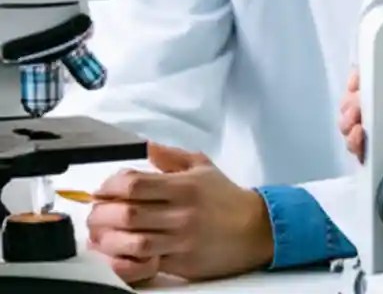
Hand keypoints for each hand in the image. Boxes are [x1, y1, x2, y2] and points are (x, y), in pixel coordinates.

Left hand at [86, 142, 272, 283]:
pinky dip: (123, 262)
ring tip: (100, 236)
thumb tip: (145, 146)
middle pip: (125, 213)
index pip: (133, 184)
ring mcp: (180, 240)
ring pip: (130, 241)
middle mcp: (181, 213)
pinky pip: (143, 265)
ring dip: (107, 239)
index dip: (108, 187)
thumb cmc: (227, 198)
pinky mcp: (180, 263)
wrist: (256, 229)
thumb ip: (171, 156)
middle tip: (95, 214)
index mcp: (184, 186)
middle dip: (100, 214)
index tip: (103, 191)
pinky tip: (116, 256)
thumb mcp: (203, 167)